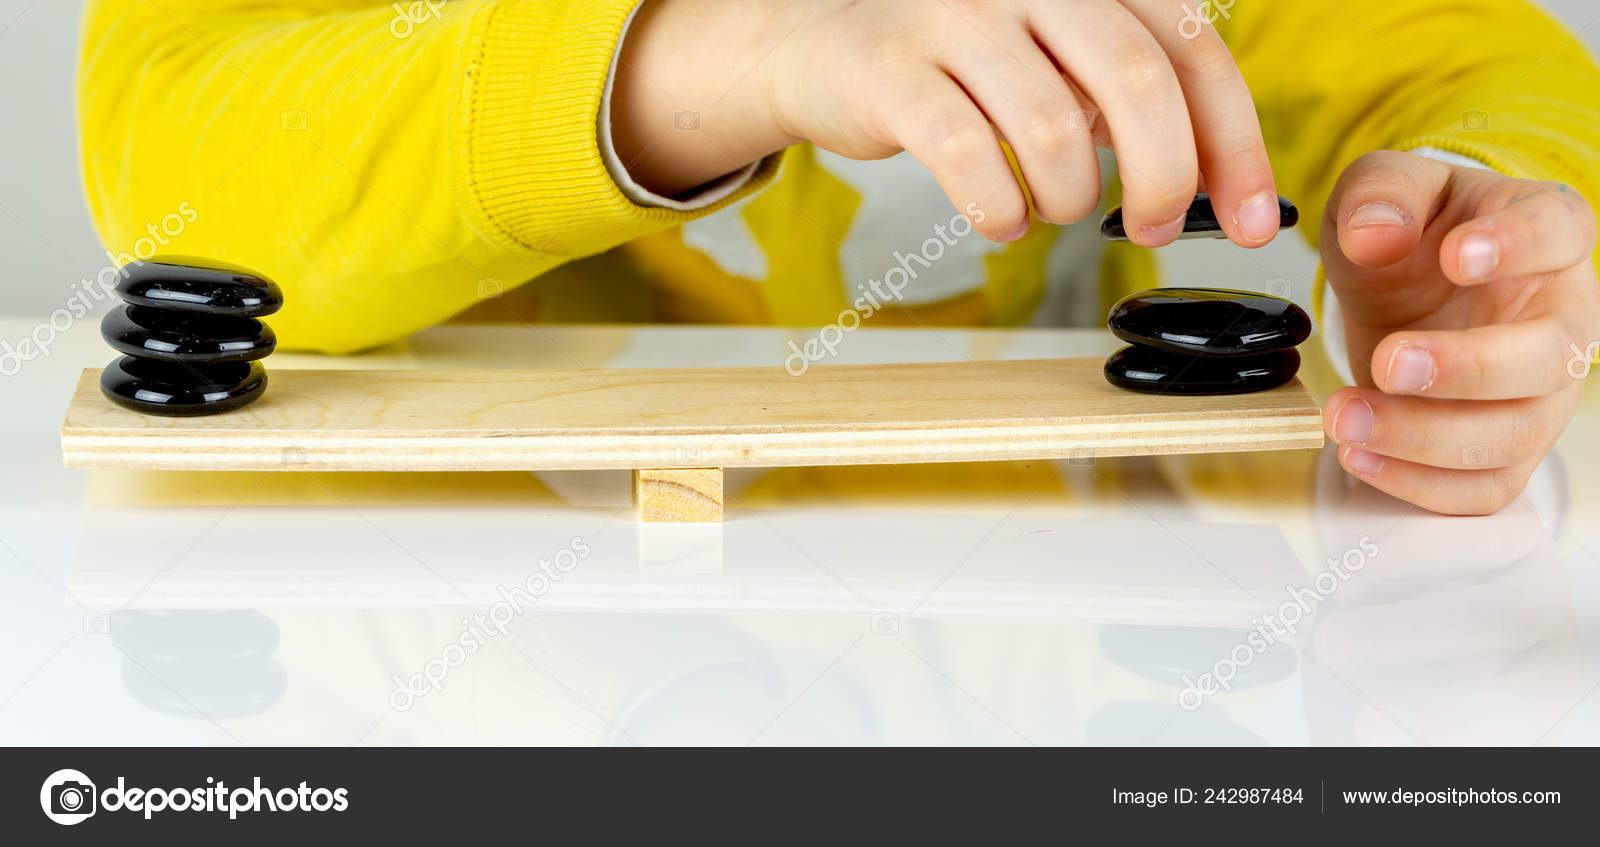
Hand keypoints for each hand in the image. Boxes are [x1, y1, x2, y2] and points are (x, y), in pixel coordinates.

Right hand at [613, 0, 1279, 245]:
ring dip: (1069, 198)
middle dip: (1165, 179)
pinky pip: (967, 158)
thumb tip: (1221, 181)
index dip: (1236, 144)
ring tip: (1054, 208)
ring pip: (1054, 130)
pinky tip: (1001, 219)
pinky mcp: (892, 71)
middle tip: (1155, 229)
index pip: (1191, 53)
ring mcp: (955, 18)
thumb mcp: (1057, 58)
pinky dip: (999, 210)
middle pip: (1137, 85)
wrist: (817, 45)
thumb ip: (1130, 95)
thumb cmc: (958, 64)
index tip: (1255, 222)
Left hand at [1321, 151, 1599, 514]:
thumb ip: (1379, 196)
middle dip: (1466, 368)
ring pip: (1513, 435)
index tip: (1456, 256)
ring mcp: (1540, 393)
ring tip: (1344, 417)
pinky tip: (1359, 454)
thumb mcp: (1384, 190)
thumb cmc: (1414, 234)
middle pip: (1549, 357)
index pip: (1559, 232)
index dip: (1517, 245)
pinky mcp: (1504, 448)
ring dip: (1424, 437)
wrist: (1405, 287)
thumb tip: (1374, 236)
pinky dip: (1419, 483)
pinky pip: (1483, 487)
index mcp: (1547, 235)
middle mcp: (1561, 317)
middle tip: (1388, 361)